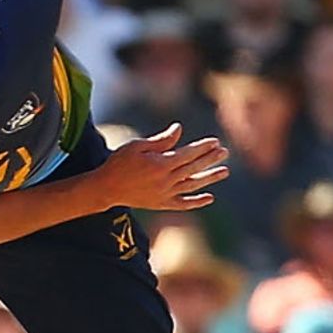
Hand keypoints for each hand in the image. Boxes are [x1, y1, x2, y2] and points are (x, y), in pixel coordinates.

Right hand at [95, 123, 228, 210]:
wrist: (106, 188)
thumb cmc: (119, 163)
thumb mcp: (137, 146)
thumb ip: (161, 140)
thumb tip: (179, 129)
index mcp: (161, 164)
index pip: (188, 154)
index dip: (203, 147)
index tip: (215, 142)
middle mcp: (167, 180)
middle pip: (194, 168)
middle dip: (210, 159)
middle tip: (225, 152)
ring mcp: (165, 194)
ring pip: (193, 185)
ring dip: (210, 178)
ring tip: (224, 171)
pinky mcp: (162, 204)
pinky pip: (183, 204)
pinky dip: (197, 202)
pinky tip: (209, 198)